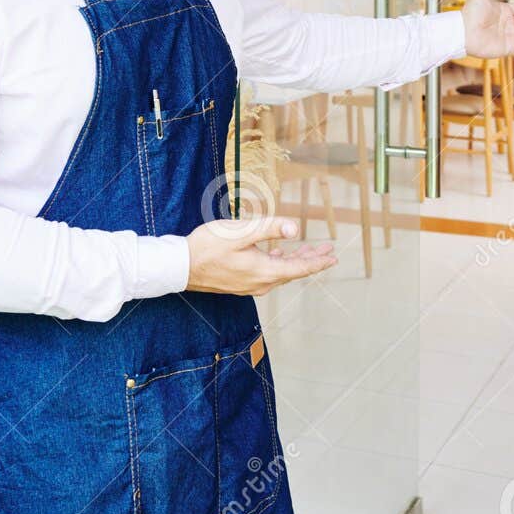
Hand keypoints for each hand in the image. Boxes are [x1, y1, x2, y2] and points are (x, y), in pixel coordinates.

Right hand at [186, 216, 335, 295]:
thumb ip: (269, 228)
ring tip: (308, 250)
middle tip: (327, 251)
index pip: (299, 268)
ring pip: (280, 273)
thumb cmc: (207, 246)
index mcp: (264, 271)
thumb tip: (295, 228)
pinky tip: (277, 254)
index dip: (318, 262)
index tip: (333, 257)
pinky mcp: (240, 283)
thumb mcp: (239, 231)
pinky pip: (267, 274)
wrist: (180, 267)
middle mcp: (260, 283)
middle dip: (311, 259)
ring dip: (295, 260)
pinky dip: (279, 263)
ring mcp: (250, 285)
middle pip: (293, 271)